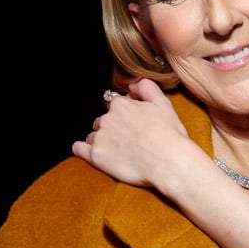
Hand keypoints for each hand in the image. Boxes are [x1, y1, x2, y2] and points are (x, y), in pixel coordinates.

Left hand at [72, 78, 191, 187]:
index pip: (114, 103)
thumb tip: (133, 86)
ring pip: (93, 134)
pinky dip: (82, 149)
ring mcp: (100, 137)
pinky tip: (92, 151)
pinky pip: (79, 149)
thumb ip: (147, 88)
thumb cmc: (169, 135)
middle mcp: (107, 118)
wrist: (168, 161)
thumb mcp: (163, 103)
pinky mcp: (95, 156)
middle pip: (103, 120)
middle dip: (112, 127)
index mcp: (122, 104)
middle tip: (128, 138)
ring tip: (118, 149)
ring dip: (101, 139)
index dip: (124, 111)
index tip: (132, 121)